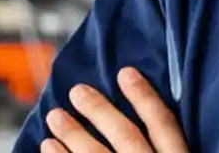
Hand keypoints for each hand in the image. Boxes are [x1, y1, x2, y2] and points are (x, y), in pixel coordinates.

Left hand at [42, 66, 188, 152]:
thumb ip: (170, 144)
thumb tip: (155, 120)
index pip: (165, 126)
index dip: (145, 98)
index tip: (127, 72)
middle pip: (127, 138)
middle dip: (101, 112)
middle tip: (77, 91)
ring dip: (73, 135)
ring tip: (55, 117)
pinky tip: (48, 146)